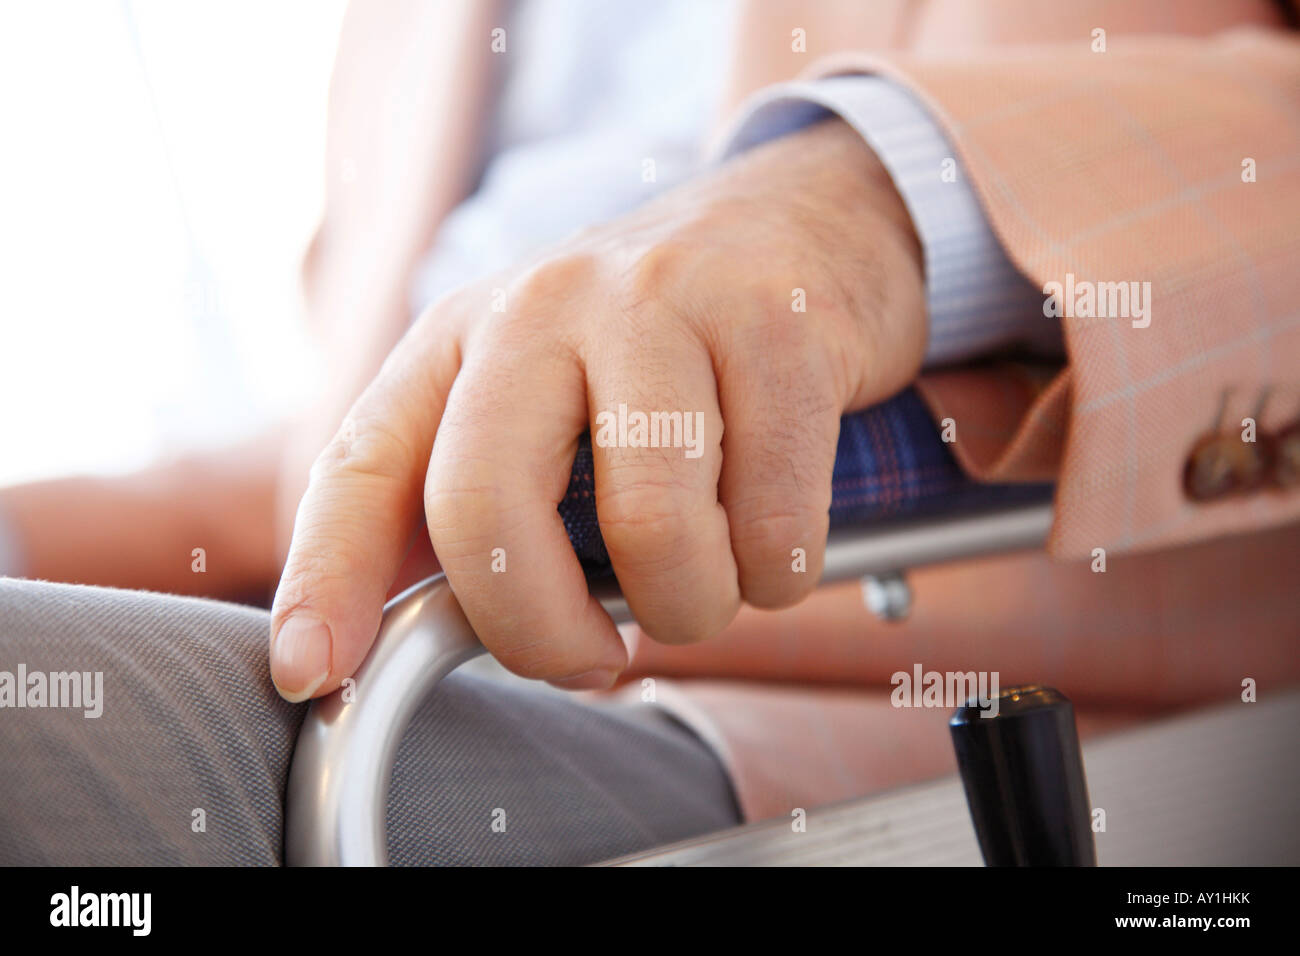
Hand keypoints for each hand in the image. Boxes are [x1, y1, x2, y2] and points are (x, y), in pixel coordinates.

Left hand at [269, 118, 924, 700]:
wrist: (802, 226)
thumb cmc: (662, 354)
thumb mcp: (547, 403)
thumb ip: (489, 507)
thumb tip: (417, 652)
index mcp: (463, 340)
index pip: (363, 466)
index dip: (324, 580)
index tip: (312, 674)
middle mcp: (541, 307)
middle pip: (484, 504)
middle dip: (540, 631)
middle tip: (593, 661)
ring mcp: (660, 302)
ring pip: (650, 527)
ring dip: (691, 605)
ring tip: (712, 584)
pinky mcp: (774, 323)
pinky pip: (772, 520)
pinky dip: (780, 572)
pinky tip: (779, 547)